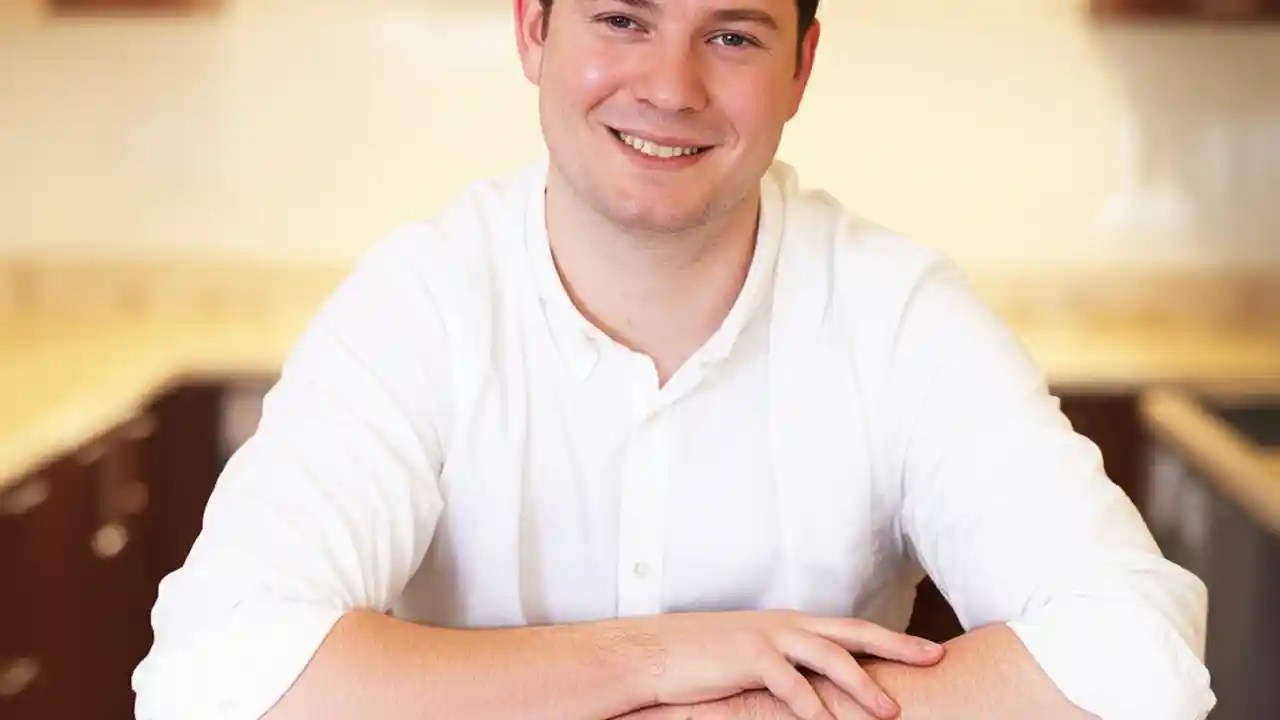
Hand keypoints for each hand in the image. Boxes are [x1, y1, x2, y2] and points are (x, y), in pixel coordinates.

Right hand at [632, 610, 943, 719]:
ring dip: (864, 686)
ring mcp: (768, 637)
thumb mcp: (749, 657)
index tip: (923, 647)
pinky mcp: (749, 658)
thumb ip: (784, 664)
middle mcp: (785, 624)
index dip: (889, 638)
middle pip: (853, 632)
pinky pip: (792, 685)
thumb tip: (813, 685)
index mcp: (789, 622)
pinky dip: (813, 709)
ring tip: (891, 712)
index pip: (849, 629)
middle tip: (936, 657)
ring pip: (831, 657)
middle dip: (898, 645)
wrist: (653, 652)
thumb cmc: (700, 660)